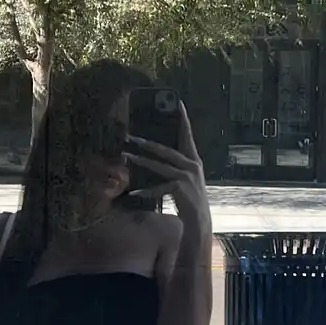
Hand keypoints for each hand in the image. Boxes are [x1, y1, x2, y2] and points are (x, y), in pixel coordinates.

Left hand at [125, 103, 208, 220]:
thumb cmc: (189, 200)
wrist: (199, 221)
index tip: (178, 103)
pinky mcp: (180, 189)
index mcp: (194, 161)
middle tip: (131, 136)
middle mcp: (192, 166)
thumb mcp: (185, 179)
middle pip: (166, 150)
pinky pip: (158, 188)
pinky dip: (146, 191)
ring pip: (158, 166)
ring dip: (140, 161)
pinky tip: (134, 192)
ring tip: (126, 156)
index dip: (183, 119)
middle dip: (147, 142)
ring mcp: (187, 177)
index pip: (188, 136)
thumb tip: (154, 155)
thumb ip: (175, 166)